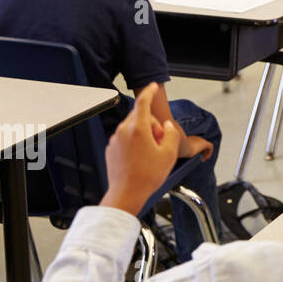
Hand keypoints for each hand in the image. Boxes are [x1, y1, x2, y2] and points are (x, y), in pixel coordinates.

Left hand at [100, 84, 180, 215]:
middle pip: (141, 117)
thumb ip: (171, 134)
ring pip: (133, 128)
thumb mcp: (169, 153)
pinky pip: (126, 138)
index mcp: (137, 129)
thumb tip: (167, 127)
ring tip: (152, 153)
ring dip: (145, 134)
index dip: (150, 92)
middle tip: (161, 141)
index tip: (153, 86)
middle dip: (153, 124)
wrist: (126, 194)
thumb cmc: (146, 176)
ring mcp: (115, 140)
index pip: (143, 102)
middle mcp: (123, 131)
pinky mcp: (111, 150)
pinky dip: (135, 142)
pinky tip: (141, 158)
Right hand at [178, 134, 214, 161]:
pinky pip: (210, 146)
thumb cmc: (177, 148)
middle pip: (201, 144)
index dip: (196, 149)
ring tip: (203, 159)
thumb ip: (178, 152)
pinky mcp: (204, 143)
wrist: (180, 145)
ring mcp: (200, 140)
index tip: (195, 155)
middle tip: (200, 158)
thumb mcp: (177, 150)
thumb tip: (175, 157)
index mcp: (189, 138)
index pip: (195, 142)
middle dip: (202, 151)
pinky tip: (206, 158)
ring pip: (206, 146)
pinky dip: (210, 152)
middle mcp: (195, 138)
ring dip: (206, 153)